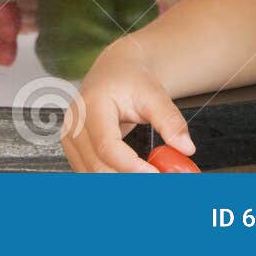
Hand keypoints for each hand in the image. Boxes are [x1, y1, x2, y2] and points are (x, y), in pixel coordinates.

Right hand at [62, 36, 195, 172]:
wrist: (115, 71)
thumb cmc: (130, 80)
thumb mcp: (154, 94)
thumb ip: (170, 120)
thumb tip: (186, 148)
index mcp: (93, 104)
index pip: (107, 145)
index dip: (131, 166)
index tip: (156, 175)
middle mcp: (75, 123)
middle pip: (98, 166)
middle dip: (130, 180)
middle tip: (160, 182)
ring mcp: (69, 138)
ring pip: (93, 175)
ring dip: (121, 184)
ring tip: (149, 177)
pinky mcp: (73, 150)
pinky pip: (90, 174)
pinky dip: (112, 180)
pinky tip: (133, 177)